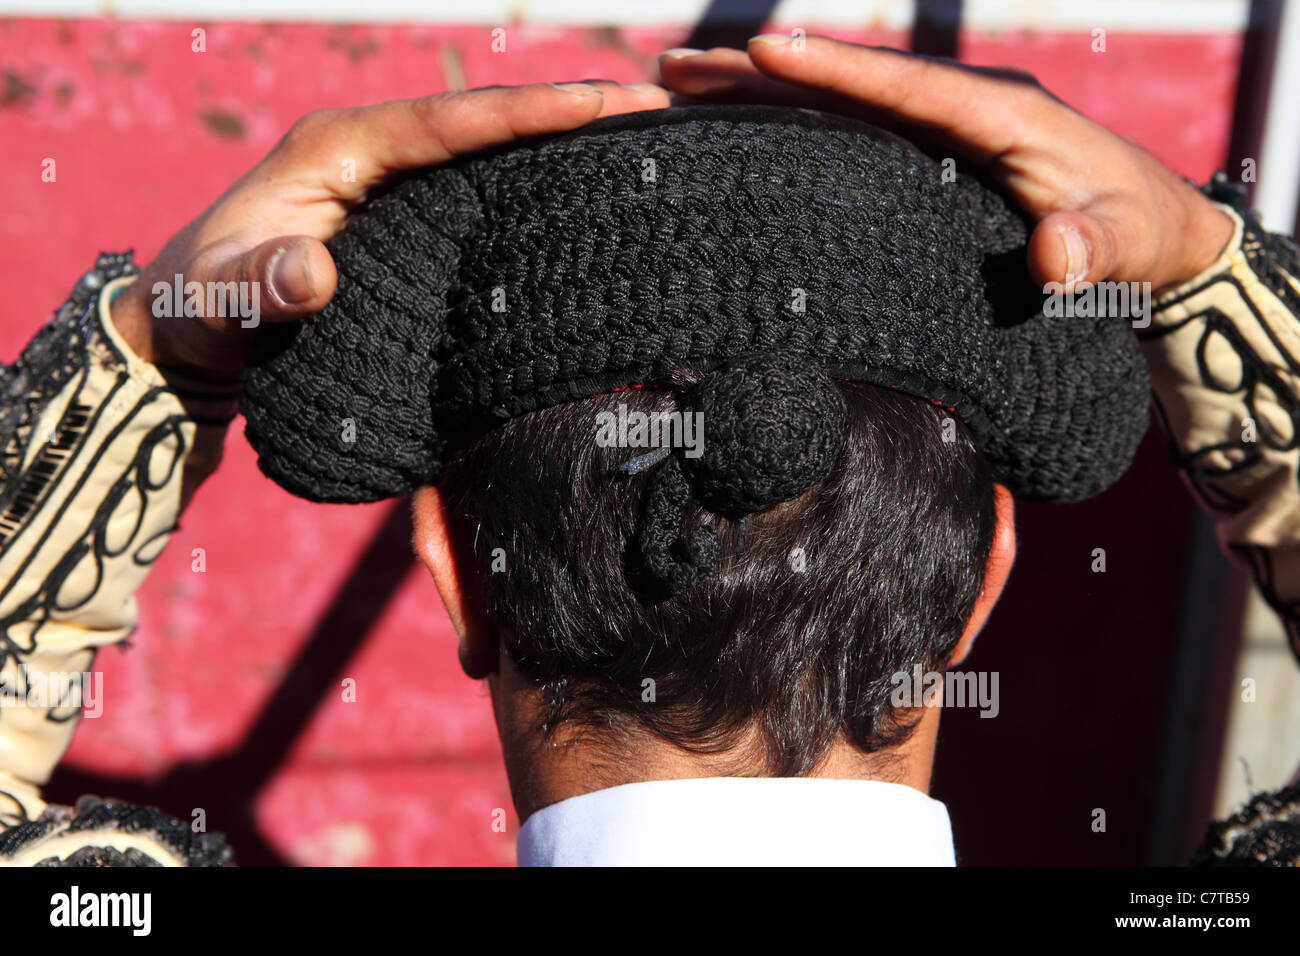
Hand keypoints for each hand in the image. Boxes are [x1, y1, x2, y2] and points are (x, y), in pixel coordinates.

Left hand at [111, 82, 669, 382]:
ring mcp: (392, 186)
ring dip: (561, 149)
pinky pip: (480, 195)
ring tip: (644, 148)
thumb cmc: (200, 310)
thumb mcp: (216, 302)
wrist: (186, 331)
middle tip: (655, 113)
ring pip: (490, 156)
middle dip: (568, 114)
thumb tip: (313, 274)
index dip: (525, 112)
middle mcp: (373, 155)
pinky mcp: (403, 221)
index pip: (447, 123)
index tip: (600, 104)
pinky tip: (584, 205)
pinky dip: (533, 190)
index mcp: (337, 150)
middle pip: (486, 123)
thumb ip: (256, 287)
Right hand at [659, 36, 1233, 293]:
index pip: (906, 86)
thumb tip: (1056, 256)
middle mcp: (963, 105)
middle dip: (761, 72)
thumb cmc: (1136, 234)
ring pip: (837, 100)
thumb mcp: (1124, 246)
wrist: (1155, 230)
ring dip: (760, 93)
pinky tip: (743, 131)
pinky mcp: (930, 147)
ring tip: (680, 85)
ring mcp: (941, 123)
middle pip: (849, 81)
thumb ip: (1091, 250)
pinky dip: (792, 122)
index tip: (764, 48)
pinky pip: (849, 128)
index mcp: (1004, 114)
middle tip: (676, 67)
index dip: (834, 68)